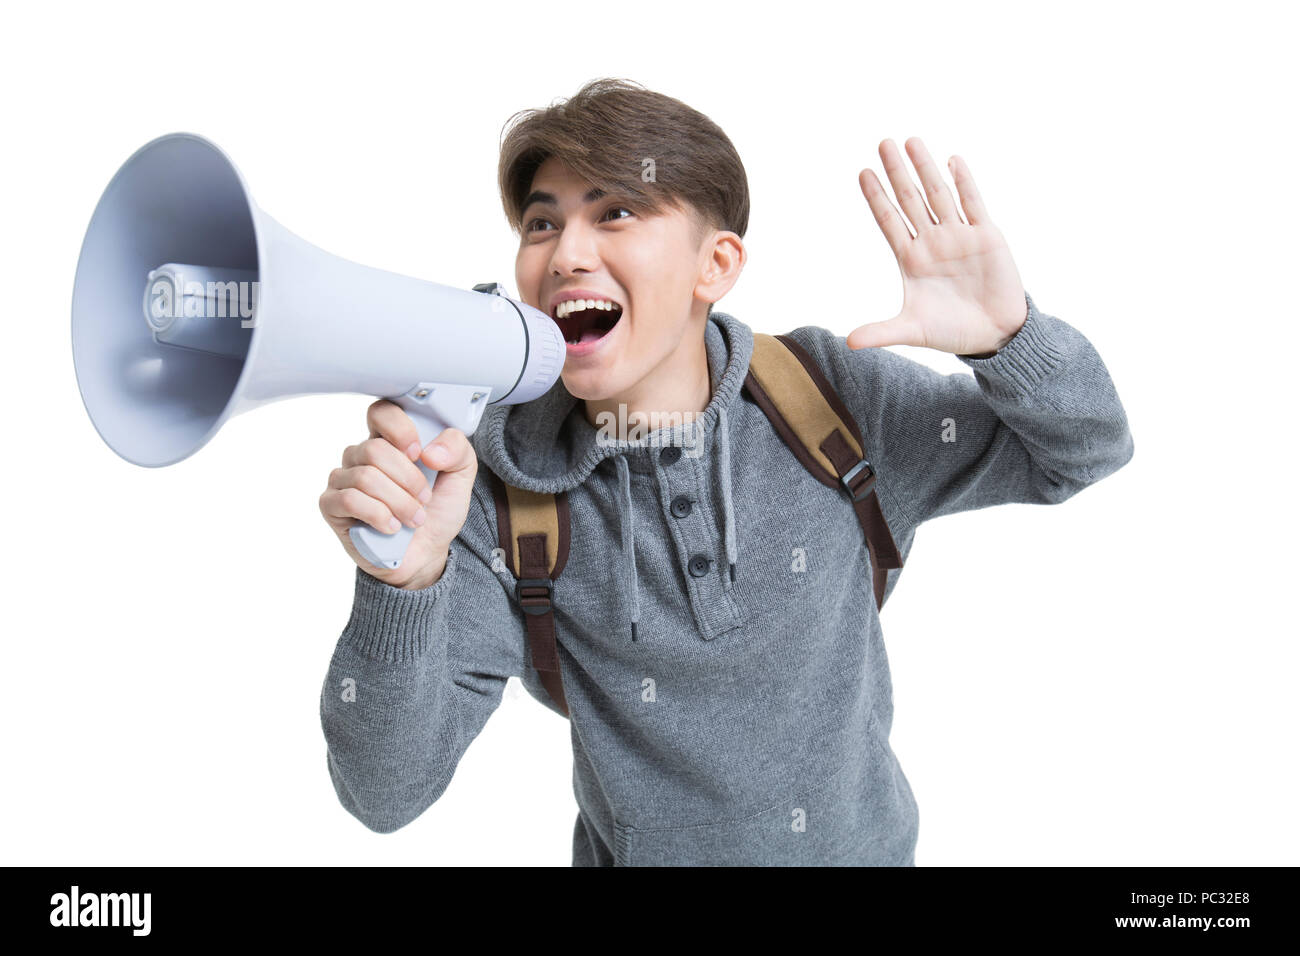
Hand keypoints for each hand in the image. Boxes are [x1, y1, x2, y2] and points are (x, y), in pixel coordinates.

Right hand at [318, 400, 478, 590]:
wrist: (427, 552)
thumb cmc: (437, 509)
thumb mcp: (460, 475)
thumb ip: (457, 449)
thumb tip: (430, 450)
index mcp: (389, 439)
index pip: (381, 412)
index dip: (400, 429)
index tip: (419, 453)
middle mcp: (361, 455)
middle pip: (375, 449)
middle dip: (408, 479)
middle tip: (424, 498)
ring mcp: (343, 479)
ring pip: (365, 477)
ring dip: (399, 502)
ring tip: (414, 518)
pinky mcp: (332, 505)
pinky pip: (349, 500)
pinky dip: (379, 515)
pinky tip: (392, 526)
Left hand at [849, 137, 1027, 355]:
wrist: (996, 335)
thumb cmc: (952, 332)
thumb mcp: (913, 331)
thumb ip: (882, 332)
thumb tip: (849, 343)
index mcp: (911, 259)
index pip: (889, 220)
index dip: (877, 197)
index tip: (863, 172)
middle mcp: (932, 241)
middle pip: (910, 199)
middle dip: (897, 172)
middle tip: (883, 142)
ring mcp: (959, 236)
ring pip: (938, 195)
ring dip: (925, 168)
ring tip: (911, 141)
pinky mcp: (986, 236)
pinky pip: (973, 203)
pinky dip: (964, 182)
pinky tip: (952, 160)